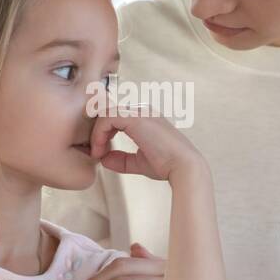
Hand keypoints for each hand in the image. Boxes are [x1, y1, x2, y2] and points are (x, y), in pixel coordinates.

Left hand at [88, 102, 206, 184]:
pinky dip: (99, 134)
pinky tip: (101, 150)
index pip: (115, 117)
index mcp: (145, 119)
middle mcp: (142, 112)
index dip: (104, 132)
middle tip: (96, 152)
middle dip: (97, 130)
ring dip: (97, 133)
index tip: (100, 152)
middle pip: (109, 111)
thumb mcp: (138, 162)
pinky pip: (107, 118)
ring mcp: (139, 112)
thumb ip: (121, 159)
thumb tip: (104, 160)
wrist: (183, 167)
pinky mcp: (135, 118)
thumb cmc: (167, 165)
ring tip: (98, 153)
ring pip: (106, 113)